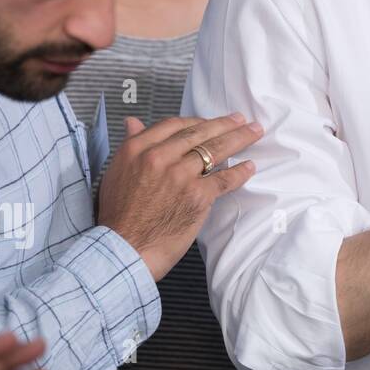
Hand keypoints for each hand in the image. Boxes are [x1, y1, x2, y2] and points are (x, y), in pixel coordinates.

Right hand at [97, 114, 261, 280]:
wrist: (123, 250)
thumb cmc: (117, 216)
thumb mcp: (115, 173)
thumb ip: (131, 145)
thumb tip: (132, 122)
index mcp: (137, 149)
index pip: (174, 125)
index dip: (197, 121)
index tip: (210, 121)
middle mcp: (159, 157)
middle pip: (199, 132)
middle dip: (225, 124)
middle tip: (242, 119)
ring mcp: (180, 175)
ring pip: (215, 149)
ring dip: (239, 138)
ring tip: (254, 132)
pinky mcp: (197, 195)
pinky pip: (225, 178)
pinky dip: (240, 172)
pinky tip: (250, 167)